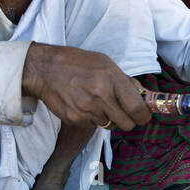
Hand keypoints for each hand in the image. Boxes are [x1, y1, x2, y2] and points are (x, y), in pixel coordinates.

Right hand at [21, 43, 151, 129]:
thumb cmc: (78, 63)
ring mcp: (87, 110)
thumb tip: (143, 96)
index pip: (137, 109)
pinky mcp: (75, 119)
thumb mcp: (106, 64)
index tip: (143, 116)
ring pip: (110, 126)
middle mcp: (101, 96)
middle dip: (128, 120)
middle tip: (123, 112)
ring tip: (98, 103)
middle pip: (127, 124)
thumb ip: (125, 81)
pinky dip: (93, 119)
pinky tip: (84, 104)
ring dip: (109, 118)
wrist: (45, 69)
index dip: (144, 116)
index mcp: (112, 79)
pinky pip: (93, 125)